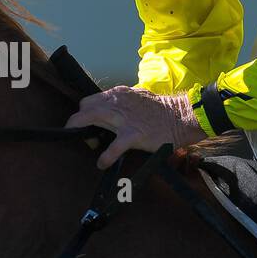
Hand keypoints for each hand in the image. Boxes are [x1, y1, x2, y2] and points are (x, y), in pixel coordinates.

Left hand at [65, 85, 207, 168]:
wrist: (180, 117)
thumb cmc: (160, 110)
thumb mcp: (137, 98)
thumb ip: (121, 103)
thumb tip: (109, 112)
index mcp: (118, 94)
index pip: (90, 100)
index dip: (84, 113)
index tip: (86, 124)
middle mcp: (117, 103)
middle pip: (85, 108)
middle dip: (77, 122)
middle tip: (80, 135)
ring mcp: (124, 119)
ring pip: (92, 119)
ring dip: (84, 135)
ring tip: (89, 145)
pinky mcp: (133, 135)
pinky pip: (113, 148)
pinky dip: (105, 157)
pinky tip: (102, 163)